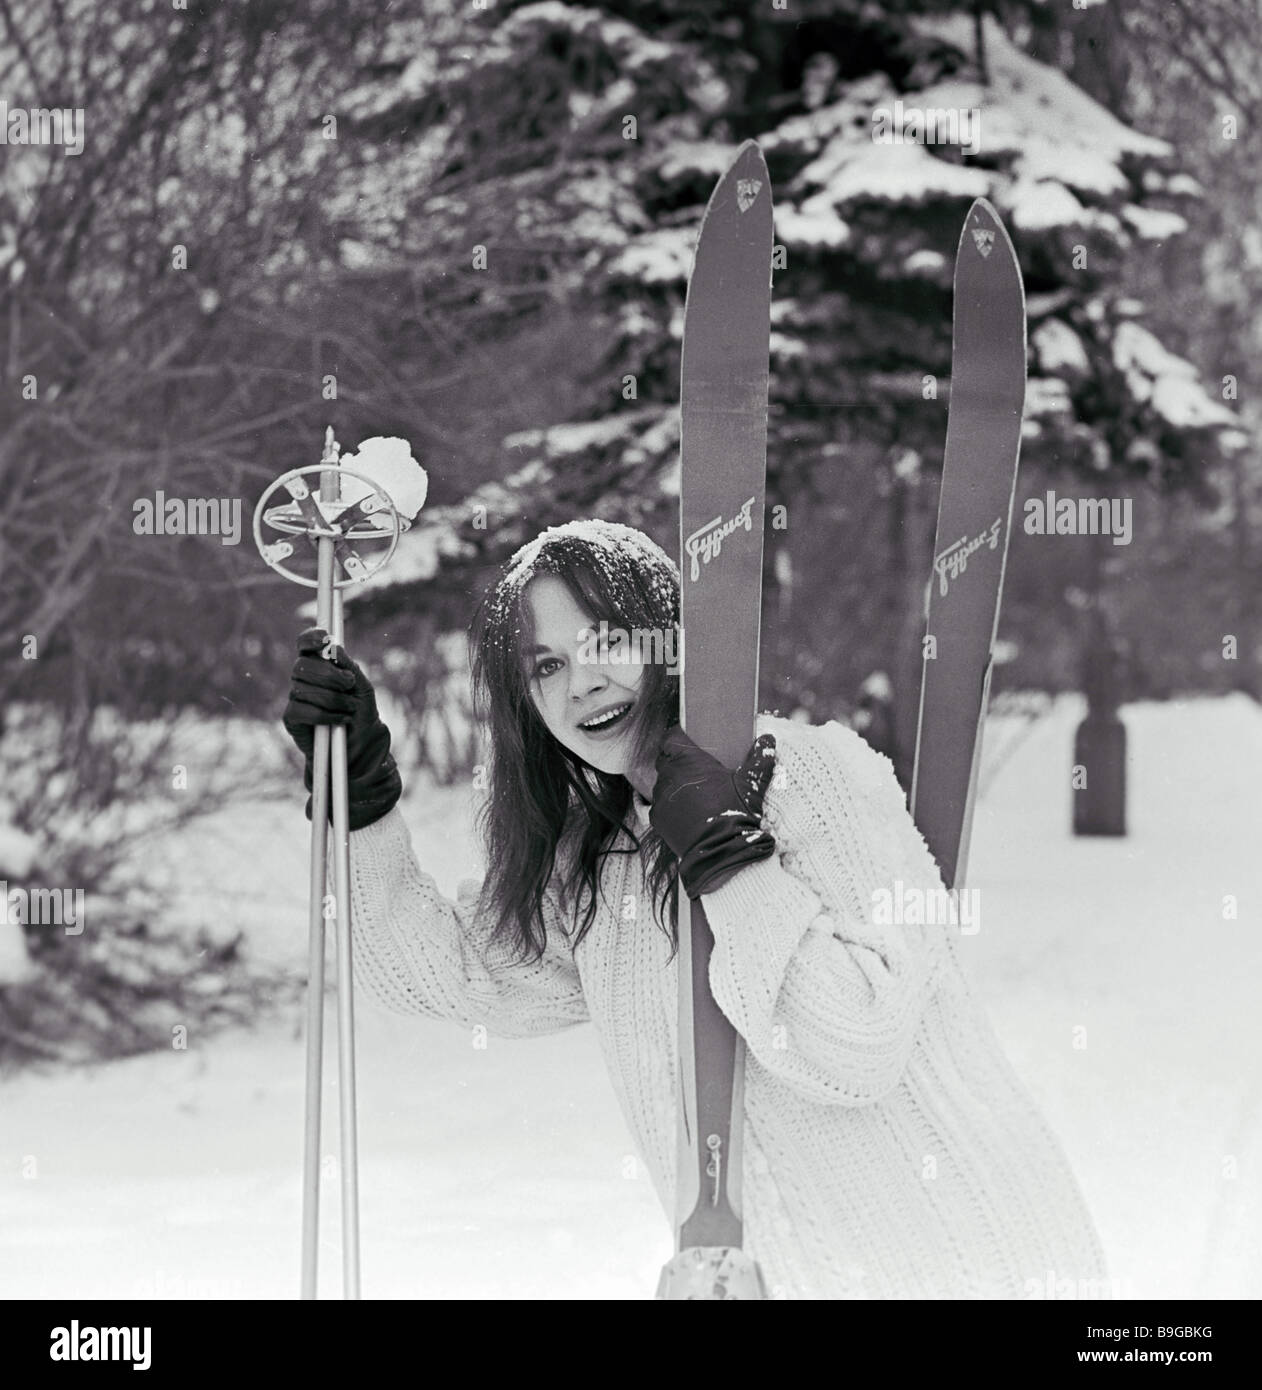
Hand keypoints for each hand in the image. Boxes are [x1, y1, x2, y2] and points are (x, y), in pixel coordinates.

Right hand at [282, 627, 401, 829]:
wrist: (360, 748)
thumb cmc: (361, 714)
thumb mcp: (363, 689)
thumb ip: (351, 667)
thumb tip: (334, 647)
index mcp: (319, 666)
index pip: (304, 644)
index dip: (310, 638)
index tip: (325, 639)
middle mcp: (303, 679)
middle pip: (302, 665)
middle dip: (329, 674)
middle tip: (348, 685)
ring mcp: (295, 698)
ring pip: (303, 688)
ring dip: (332, 698)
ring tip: (349, 709)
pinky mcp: (292, 719)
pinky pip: (302, 710)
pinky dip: (325, 715)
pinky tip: (340, 721)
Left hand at [649, 725, 776, 897]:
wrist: (719, 853)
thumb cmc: (734, 815)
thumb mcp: (751, 787)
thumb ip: (759, 760)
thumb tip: (767, 740)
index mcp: (688, 762)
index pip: (671, 738)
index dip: (678, 737)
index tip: (688, 740)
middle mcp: (669, 777)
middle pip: (666, 760)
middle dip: (677, 761)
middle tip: (697, 768)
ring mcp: (661, 798)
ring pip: (663, 783)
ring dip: (674, 783)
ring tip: (695, 793)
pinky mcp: (657, 819)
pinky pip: (661, 805)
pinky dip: (671, 806)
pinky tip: (688, 812)